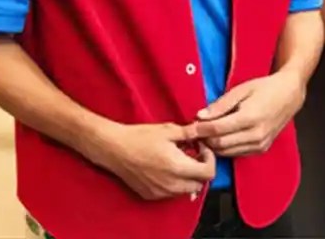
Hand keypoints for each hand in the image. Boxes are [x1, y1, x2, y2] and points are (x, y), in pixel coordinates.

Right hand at [88, 121, 215, 200]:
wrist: (114, 148)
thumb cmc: (140, 137)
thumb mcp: (169, 130)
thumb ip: (191, 132)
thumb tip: (208, 129)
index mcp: (178, 167)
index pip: (208, 173)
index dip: (210, 159)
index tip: (202, 148)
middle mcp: (171, 184)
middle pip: (200, 184)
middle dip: (201, 169)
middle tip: (193, 153)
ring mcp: (161, 192)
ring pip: (186, 190)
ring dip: (188, 177)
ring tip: (179, 160)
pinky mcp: (151, 195)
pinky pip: (171, 193)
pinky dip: (175, 183)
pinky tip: (166, 168)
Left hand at [191, 72, 305, 156]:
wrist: (290, 95)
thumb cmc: (265, 88)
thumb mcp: (242, 89)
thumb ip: (220, 105)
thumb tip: (200, 116)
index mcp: (250, 117)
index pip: (217, 129)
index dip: (200, 129)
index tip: (189, 126)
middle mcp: (255, 134)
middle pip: (220, 144)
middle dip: (204, 139)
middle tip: (195, 130)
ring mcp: (259, 144)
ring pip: (226, 152)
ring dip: (213, 145)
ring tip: (206, 134)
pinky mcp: (261, 149)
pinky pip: (236, 153)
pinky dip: (225, 148)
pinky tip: (220, 138)